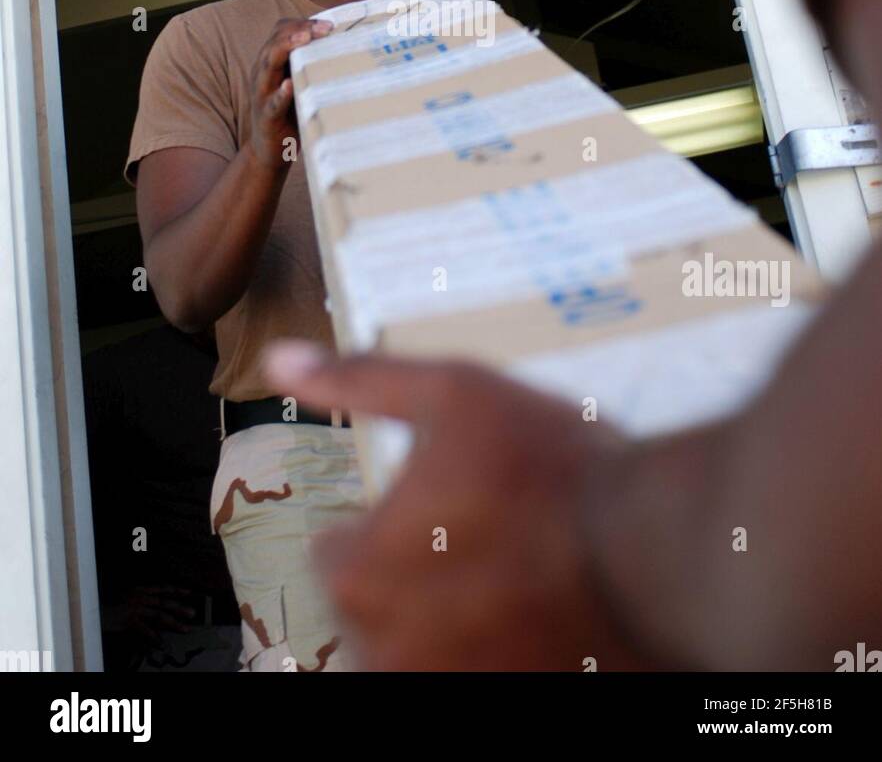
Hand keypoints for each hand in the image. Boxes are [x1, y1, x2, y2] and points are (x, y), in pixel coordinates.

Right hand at [106, 585, 197, 647]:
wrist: (95, 611)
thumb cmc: (112, 604)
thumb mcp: (129, 596)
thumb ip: (144, 598)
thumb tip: (159, 603)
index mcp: (141, 590)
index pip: (163, 588)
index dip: (177, 590)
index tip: (190, 593)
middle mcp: (140, 597)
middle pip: (164, 602)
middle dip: (180, 608)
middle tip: (193, 613)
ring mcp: (135, 609)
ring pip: (159, 615)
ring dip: (173, 622)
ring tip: (185, 628)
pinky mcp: (129, 621)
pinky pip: (144, 629)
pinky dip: (154, 636)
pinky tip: (162, 642)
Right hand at [248, 17, 331, 171]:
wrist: (269, 151)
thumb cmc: (290, 113)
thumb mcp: (301, 84)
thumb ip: (314, 66)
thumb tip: (349, 48)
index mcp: (271, 63)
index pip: (281, 31)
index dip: (303, 23)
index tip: (330, 24)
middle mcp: (262, 74)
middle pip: (274, 42)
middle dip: (299, 30)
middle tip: (323, 28)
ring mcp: (262, 94)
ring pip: (268, 65)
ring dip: (285, 49)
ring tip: (304, 39)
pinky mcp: (266, 117)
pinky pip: (271, 103)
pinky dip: (280, 93)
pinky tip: (289, 85)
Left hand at [263, 342, 655, 671]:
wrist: (658, 551)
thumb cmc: (552, 466)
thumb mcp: (453, 393)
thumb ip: (359, 380)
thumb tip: (279, 357)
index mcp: (357, 570)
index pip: (339, 549)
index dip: (394, 519)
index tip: (452, 504)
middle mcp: (384, 650)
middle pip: (377, 603)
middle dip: (418, 574)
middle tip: (491, 537)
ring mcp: (439, 691)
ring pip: (419, 646)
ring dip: (449, 618)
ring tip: (515, 577)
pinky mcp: (493, 709)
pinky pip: (465, 669)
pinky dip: (488, 650)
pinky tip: (530, 615)